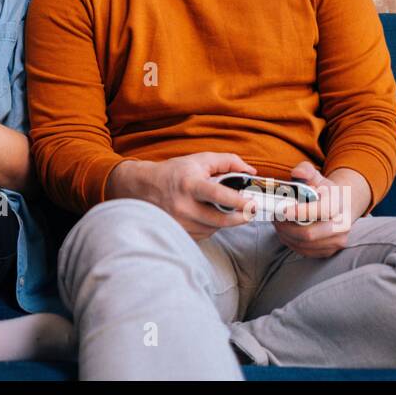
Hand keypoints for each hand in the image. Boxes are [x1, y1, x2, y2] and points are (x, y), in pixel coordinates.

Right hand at [107, 152, 259, 239]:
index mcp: (190, 185)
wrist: (142, 187)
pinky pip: (205, 234)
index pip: (219, 196)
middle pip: (221, 219)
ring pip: (215, 228)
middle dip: (241, 217)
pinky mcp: (180, 233)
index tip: (253, 203)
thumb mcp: (199, 160)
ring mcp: (181, 223)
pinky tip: (207, 215)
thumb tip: (251, 172)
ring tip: (224, 208)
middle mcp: (184, 207)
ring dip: (225, 221)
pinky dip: (212, 226)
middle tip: (252, 211)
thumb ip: (227, 162)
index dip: (239, 201)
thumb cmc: (173, 172)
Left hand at [270, 162, 368, 258]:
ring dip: (285, 235)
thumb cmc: (325, 190)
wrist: (342, 206)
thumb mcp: (316, 176)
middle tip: (274, 217)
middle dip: (286, 227)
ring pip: (304, 245)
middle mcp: (342, 226)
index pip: (321, 211)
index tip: (283, 209)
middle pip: (309, 234)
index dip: (300, 212)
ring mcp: (337, 241)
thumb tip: (297, 173)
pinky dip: (290, 242)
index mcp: (339, 205)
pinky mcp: (329, 252)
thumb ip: (306, 170)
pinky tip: (285, 232)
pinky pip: (305, 252)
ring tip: (277, 223)